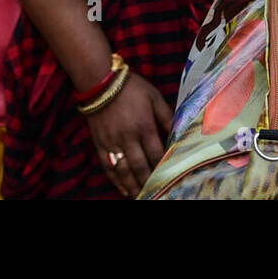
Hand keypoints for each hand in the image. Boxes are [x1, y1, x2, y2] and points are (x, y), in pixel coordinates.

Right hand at [85, 73, 172, 198]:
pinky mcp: (100, 144)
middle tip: (157, 193)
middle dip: (149, 182)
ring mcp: (112, 142)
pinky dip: (116, 180)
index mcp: (144, 126)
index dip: (163, 167)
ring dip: (133, 186)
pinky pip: (108, 166)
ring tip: (141, 196)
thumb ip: (166, 116)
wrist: (101, 82)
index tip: (171, 177)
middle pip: (140, 166)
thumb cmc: (132, 88)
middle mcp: (128, 137)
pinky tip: (124, 188)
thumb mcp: (154, 97)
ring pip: (124, 171)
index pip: (156, 153)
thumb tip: (177, 133)